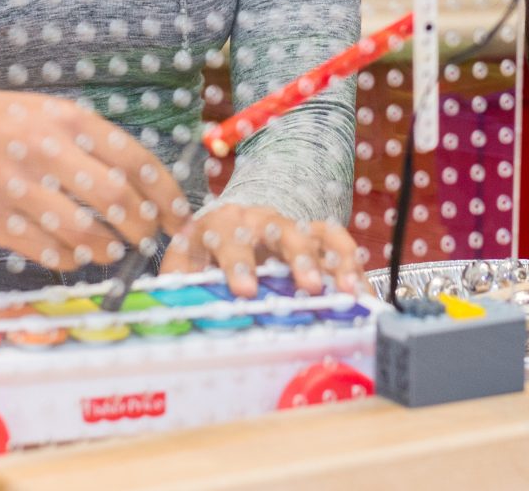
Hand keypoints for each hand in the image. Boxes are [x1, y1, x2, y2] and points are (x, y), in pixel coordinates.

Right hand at [0, 88, 192, 271]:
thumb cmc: (0, 122)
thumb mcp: (51, 113)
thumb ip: (93, 144)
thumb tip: (143, 186)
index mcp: (68, 120)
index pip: (135, 161)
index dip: (166, 195)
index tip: (180, 216)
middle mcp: (45, 152)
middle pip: (115, 200)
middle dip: (143, 227)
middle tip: (148, 238)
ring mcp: (17, 188)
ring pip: (82, 232)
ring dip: (108, 248)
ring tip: (114, 249)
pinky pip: (46, 251)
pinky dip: (71, 259)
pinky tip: (77, 256)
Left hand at [161, 204, 364, 297]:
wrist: (226, 223)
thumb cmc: (204, 248)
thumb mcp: (183, 259)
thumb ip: (176, 280)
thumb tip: (167, 308)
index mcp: (223, 223)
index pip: (230, 239)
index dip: (238, 264)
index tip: (245, 291)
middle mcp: (262, 219)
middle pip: (284, 230)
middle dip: (298, 257)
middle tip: (308, 285)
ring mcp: (291, 225)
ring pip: (318, 234)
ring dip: (335, 261)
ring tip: (348, 290)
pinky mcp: (313, 235)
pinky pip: (338, 243)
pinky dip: (351, 266)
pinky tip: (361, 293)